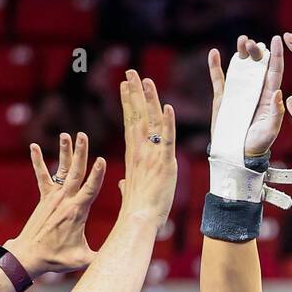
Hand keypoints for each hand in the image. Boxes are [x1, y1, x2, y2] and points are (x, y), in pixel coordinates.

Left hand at [6, 132, 105, 275]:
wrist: (29, 256)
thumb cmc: (56, 259)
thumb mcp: (83, 259)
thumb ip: (101, 256)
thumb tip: (120, 257)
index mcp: (77, 212)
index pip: (90, 189)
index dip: (97, 175)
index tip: (101, 159)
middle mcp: (65, 200)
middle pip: (76, 172)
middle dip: (81, 153)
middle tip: (83, 135)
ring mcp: (53, 198)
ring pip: (62, 170)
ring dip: (65, 152)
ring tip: (66, 134)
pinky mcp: (44, 199)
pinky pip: (42, 176)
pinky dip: (38, 161)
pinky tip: (33, 146)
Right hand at [117, 69, 176, 222]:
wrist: (139, 219)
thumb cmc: (136, 210)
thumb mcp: (130, 192)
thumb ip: (126, 184)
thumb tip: (123, 185)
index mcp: (133, 155)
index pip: (130, 122)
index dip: (128, 103)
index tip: (125, 87)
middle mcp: (140, 150)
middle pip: (137, 115)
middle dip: (135, 92)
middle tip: (131, 72)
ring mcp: (152, 155)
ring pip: (151, 121)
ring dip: (149, 99)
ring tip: (146, 80)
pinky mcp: (165, 163)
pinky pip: (168, 138)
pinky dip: (168, 122)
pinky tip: (168, 107)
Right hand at [207, 35, 286, 157]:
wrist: (238, 155)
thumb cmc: (258, 144)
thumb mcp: (271, 130)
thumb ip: (276, 113)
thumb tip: (277, 92)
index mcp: (268, 96)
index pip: (274, 71)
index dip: (276, 55)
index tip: (275, 39)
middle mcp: (255, 91)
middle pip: (257, 65)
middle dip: (256, 51)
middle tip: (252, 43)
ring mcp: (238, 92)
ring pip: (240, 68)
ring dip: (240, 53)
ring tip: (242, 40)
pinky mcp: (223, 98)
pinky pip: (218, 79)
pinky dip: (215, 66)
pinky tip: (214, 53)